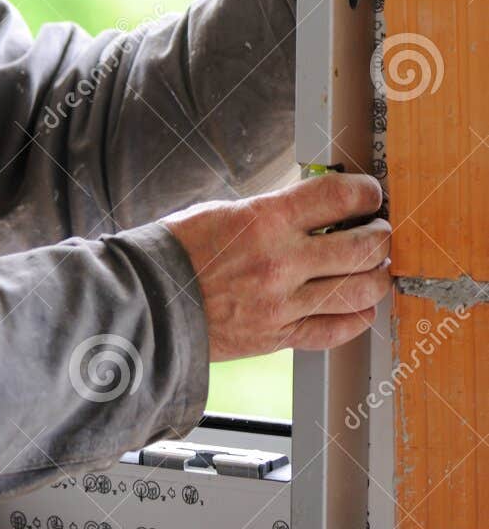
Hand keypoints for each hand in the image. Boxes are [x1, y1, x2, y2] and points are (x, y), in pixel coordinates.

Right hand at [164, 174, 390, 360]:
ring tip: (376, 267)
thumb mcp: (226, 210)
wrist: (147, 302)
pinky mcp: (280, 337)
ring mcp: (283, 304)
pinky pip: (335, 330)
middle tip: (380, 230)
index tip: (369, 193)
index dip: (364, 191)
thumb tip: (314, 206)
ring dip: (377, 275)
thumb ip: (274, 210)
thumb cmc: (178, 251)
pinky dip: (357, 317)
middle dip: (380, 235)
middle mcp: (281, 262)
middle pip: (362, 247)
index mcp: (265, 220)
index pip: (338, 196)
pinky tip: (360, 306)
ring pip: (358, 291)